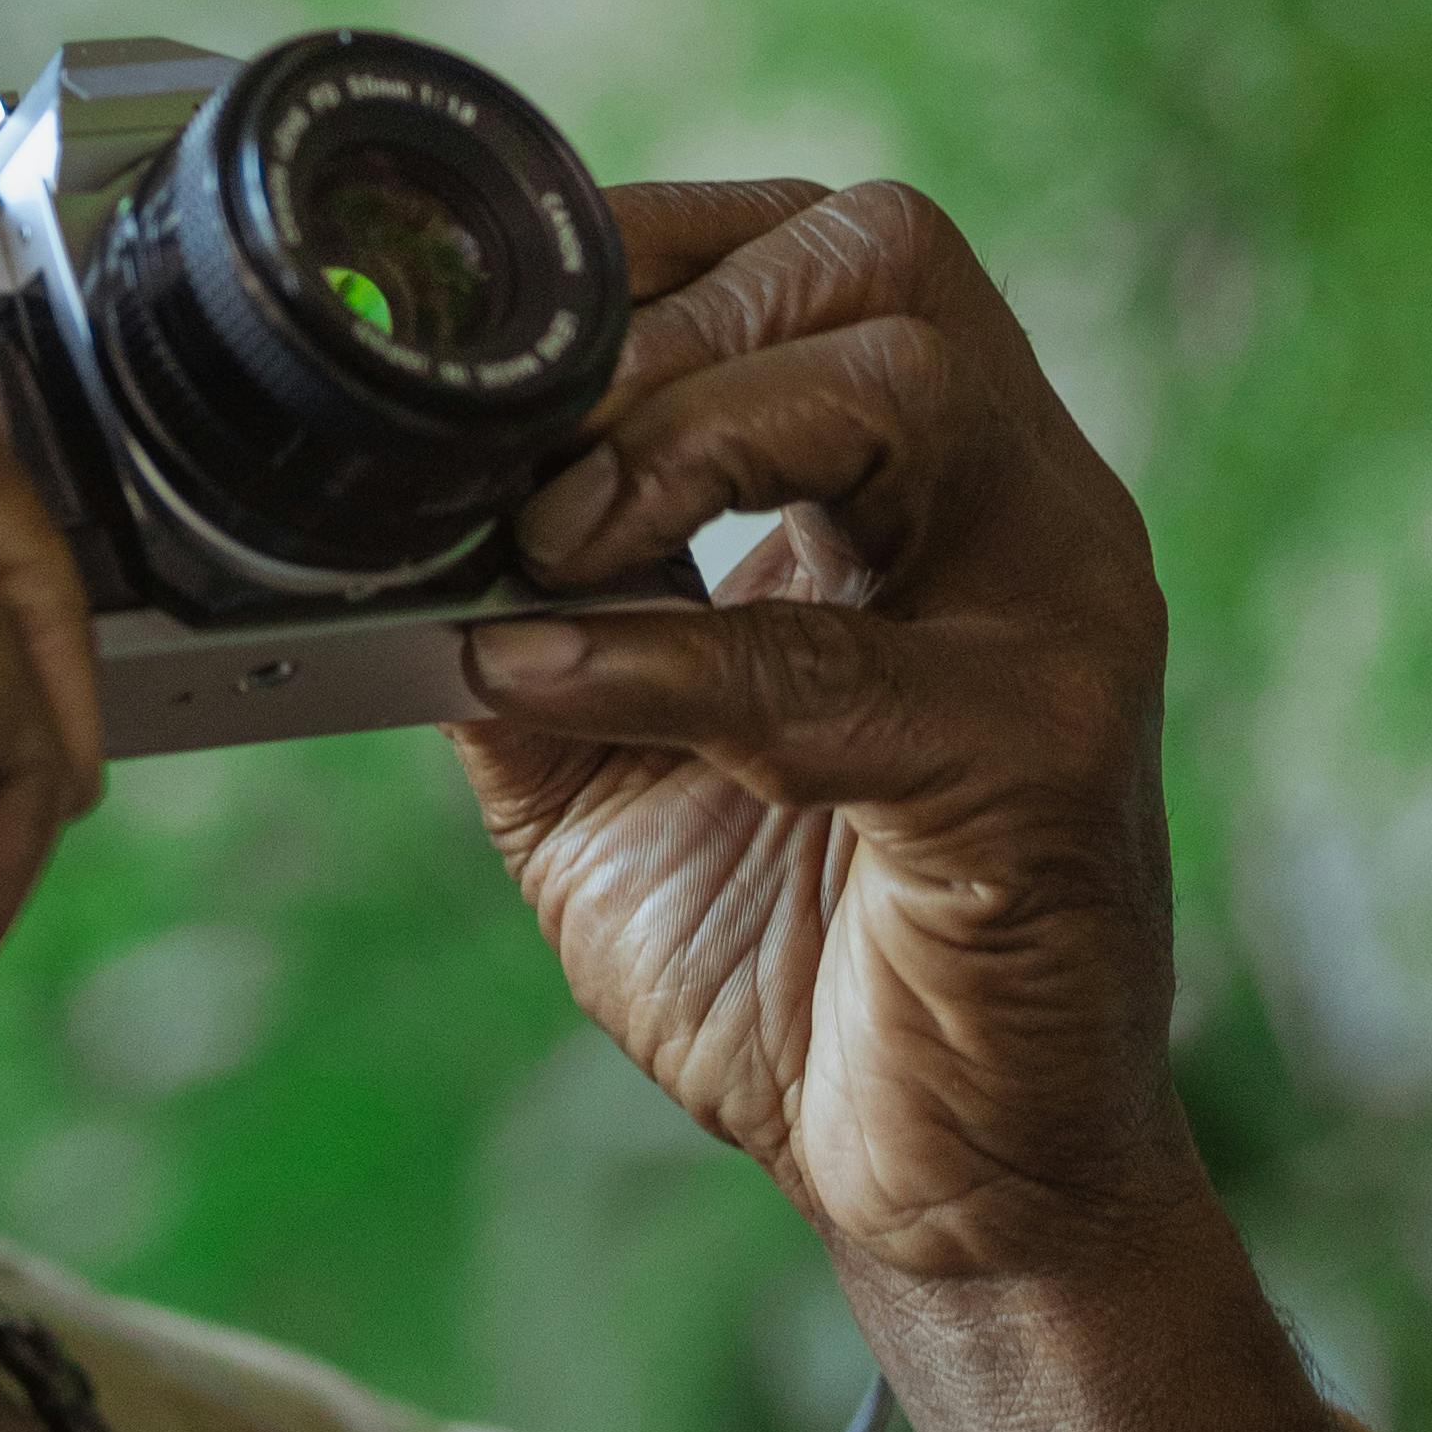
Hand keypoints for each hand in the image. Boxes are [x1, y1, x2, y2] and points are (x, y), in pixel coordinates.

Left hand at [455, 176, 1181, 1286]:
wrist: (939, 1190)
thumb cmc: (796, 964)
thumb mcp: (594, 760)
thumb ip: (517, 616)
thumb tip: (374, 513)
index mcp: (929, 491)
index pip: (820, 251)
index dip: (652, 240)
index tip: (492, 313)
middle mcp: (1021, 519)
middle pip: (884, 256)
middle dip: (674, 313)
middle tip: (534, 448)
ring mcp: (1057, 626)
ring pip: (905, 385)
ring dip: (691, 431)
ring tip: (556, 534)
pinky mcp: (1045, 766)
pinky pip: (842, 660)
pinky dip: (672, 657)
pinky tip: (556, 677)